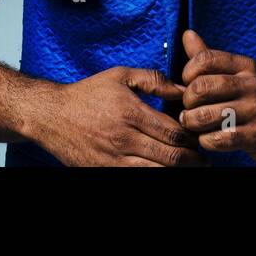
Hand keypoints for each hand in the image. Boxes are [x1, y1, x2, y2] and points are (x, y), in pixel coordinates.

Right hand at [32, 66, 208, 166]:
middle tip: (204, 160)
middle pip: (171, 158)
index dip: (193, 138)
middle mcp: (124, 139)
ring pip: (157, 174)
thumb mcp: (120, 76)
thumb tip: (182, 90)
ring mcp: (113, 160)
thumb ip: (154, 80)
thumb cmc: (88, 93)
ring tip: (189, 168)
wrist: (52, 115)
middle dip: (193, 161)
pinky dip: (155, 177)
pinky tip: (163, 171)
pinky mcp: (104, 172)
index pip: (174, 133)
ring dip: (178, 172)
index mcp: (131, 113)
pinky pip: (137, 180)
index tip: (200, 137)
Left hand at [177, 29, 255, 164]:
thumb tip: (187, 35)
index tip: (187, 83)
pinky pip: (217, 139)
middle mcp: (252, 85)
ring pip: (205, 115)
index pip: (206, 59)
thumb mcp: (239, 73)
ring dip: (191, 123)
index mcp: (246, 66)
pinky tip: (208, 138)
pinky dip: (205, 141)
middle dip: (187, 100)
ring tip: (193, 124)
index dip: (187, 72)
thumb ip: (210, 57)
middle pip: (201, 87)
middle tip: (189, 108)